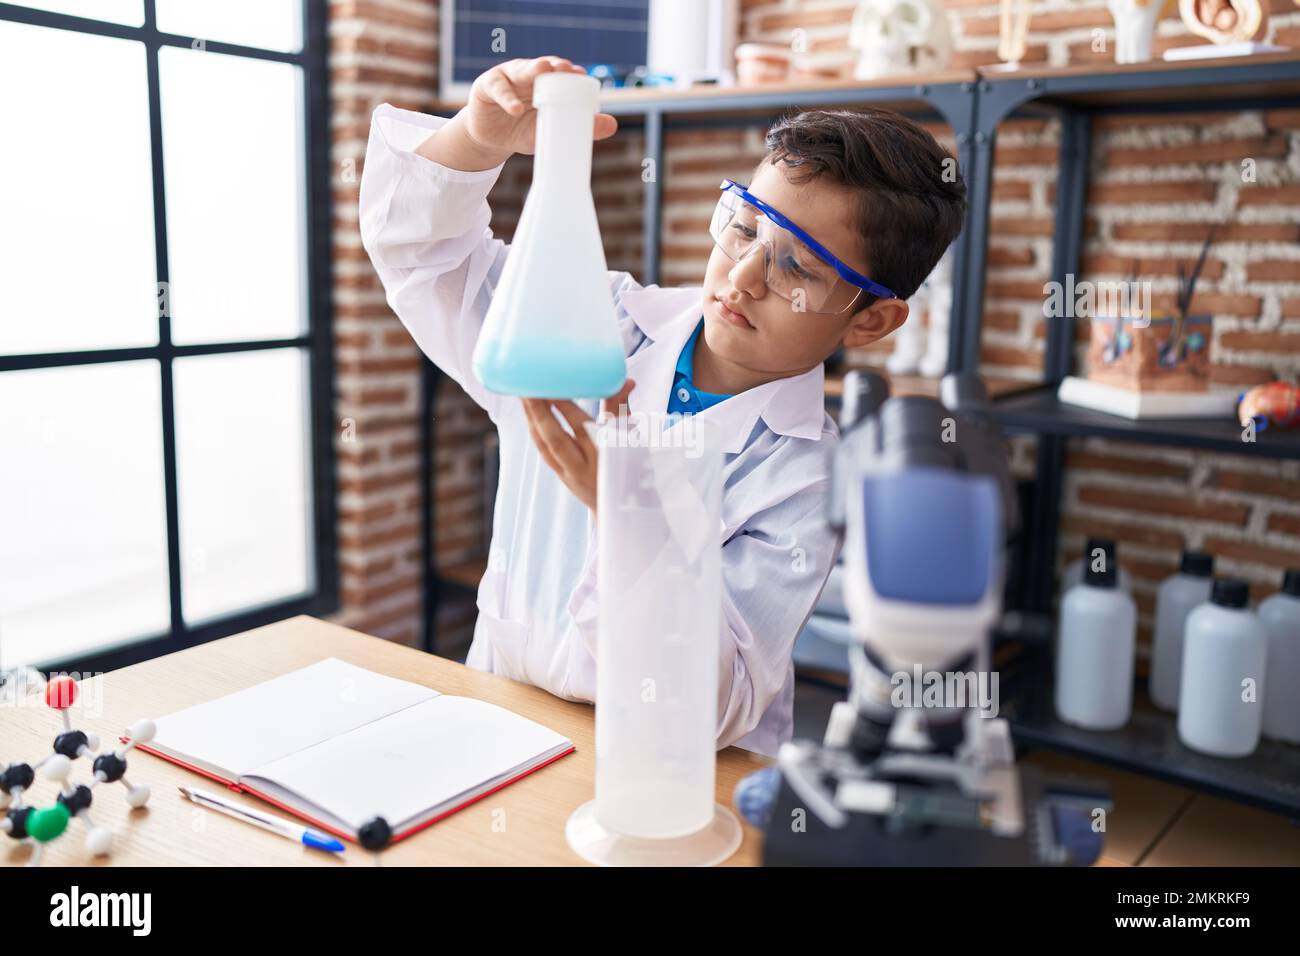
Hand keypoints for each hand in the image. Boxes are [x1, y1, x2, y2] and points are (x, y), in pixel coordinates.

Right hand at [465, 56, 618, 156]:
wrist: (492, 141)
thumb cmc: (524, 130)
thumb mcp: (550, 130)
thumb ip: (577, 127)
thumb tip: (612, 125)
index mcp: (546, 82)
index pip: (560, 72)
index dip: (570, 72)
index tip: (581, 74)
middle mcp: (528, 75)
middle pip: (542, 66)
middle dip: (554, 65)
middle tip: (565, 68)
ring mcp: (508, 77)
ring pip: (521, 70)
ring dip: (532, 70)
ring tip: (543, 71)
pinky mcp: (488, 86)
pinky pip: (499, 89)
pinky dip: (508, 99)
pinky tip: (516, 108)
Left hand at [522, 379, 635, 514]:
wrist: (618, 507)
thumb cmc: (626, 467)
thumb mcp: (630, 439)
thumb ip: (622, 409)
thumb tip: (627, 381)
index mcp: (606, 455)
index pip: (584, 428)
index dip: (566, 407)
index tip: (553, 385)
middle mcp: (585, 466)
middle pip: (557, 439)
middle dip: (540, 412)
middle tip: (527, 387)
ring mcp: (569, 473)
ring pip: (546, 446)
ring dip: (531, 419)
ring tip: (523, 393)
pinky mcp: (561, 475)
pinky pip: (543, 451)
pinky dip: (534, 430)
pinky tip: (528, 413)